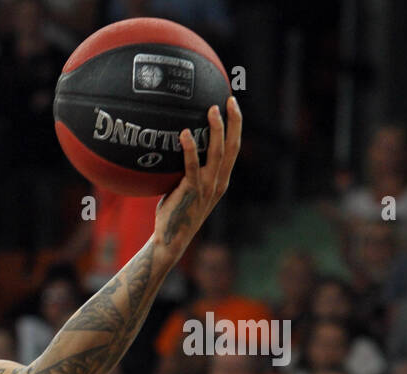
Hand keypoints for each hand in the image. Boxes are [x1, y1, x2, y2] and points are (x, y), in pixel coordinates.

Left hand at [153, 97, 242, 253]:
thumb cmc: (175, 213)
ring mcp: (206, 186)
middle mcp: (218, 182)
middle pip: (233, 146)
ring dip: (217, 129)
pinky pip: (192, 165)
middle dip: (234, 121)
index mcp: (221, 181)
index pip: (234, 149)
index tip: (233, 106)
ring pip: (218, 153)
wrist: (170, 240)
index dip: (236, 127)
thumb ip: (188, 171)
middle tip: (230, 100)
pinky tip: (184, 133)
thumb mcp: (187, 189)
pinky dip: (190, 148)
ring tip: (212, 110)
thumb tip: (174, 149)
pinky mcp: (191, 190)